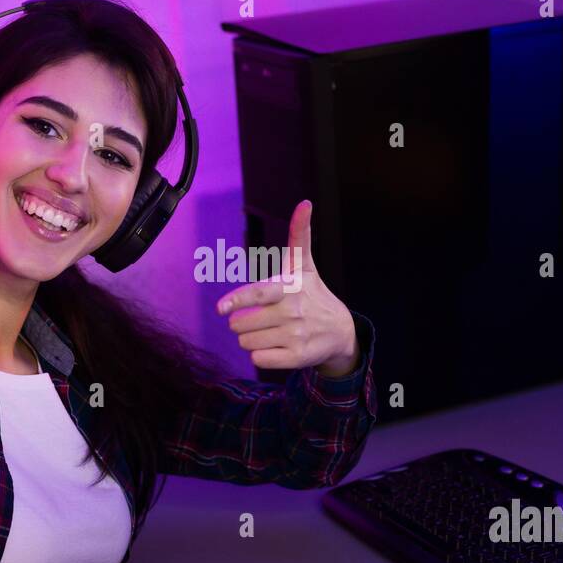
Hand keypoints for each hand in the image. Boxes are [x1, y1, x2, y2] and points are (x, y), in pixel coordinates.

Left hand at [216, 200, 358, 376]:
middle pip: (242, 324)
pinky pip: (260, 359)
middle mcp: (292, 312)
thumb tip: (305, 203)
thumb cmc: (314, 294)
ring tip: (268, 331)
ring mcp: (295, 336)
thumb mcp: (305, 266)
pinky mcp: (297, 358)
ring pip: (248, 343)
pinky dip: (261, 355)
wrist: (342, 330)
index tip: (220, 308)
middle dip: (242, 322)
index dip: (236, 301)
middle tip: (257, 318)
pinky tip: (276, 346)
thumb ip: (299, 235)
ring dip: (251, 339)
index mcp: (289, 288)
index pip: (257, 294)